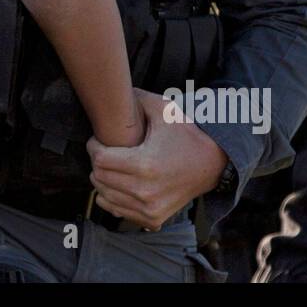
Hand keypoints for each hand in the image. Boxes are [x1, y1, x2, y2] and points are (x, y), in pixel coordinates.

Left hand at [85, 89, 228, 230]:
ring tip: (112, 165)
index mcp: (145, 165)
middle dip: (97, 161)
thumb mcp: (164, 109)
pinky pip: (116, 210)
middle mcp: (145, 191)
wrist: (212, 165)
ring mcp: (148, 209)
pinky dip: (112, 197)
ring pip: (103, 195)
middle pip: (99, 177)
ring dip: (102, 179)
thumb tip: (111, 87)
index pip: (99, 159)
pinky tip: (119, 183)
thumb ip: (136, 97)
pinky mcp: (152, 219)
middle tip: (105, 150)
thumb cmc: (186, 135)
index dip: (93, 146)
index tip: (99, 139)